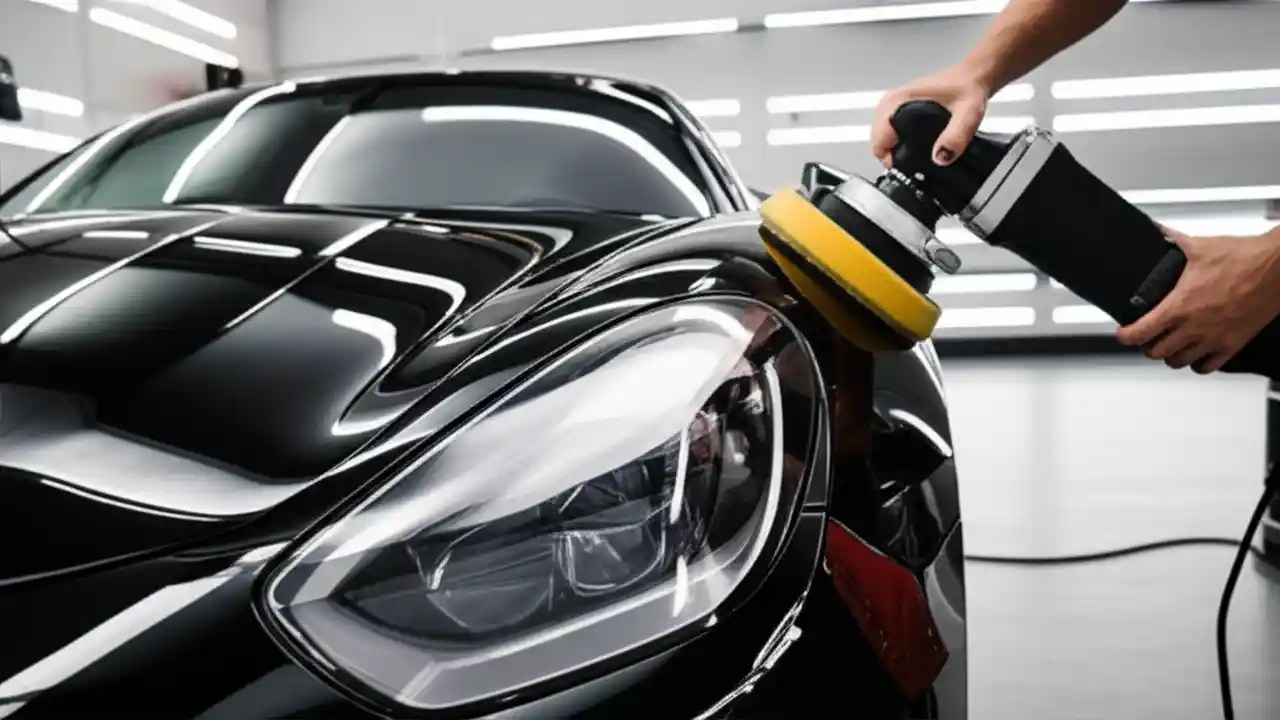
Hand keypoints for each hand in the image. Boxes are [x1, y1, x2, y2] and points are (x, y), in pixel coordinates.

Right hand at [870, 65, 992, 167]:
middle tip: (913, 161)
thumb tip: (940, 158)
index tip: (907, 166)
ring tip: (914, 152)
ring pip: (881, 136)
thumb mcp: (967, 115)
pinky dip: (897, 140)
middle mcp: (892, 101)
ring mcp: (894, 102)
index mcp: (899, 101)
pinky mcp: (900, 105)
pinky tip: (913, 143)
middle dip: (892, 156)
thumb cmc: (968, 87)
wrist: (972, 75)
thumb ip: (955, 137)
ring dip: (894, 148)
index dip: (891, 160)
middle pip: (877, 141)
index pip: (878, 142)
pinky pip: (888, 130)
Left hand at [1116, 225, 1279, 373]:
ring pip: (1179, 362)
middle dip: (1146, 345)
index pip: (1141, 332)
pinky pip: (1207, 367)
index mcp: (1180, 305)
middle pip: (1156, 352)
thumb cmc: (1243, 257)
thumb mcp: (1199, 246)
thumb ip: (1172, 240)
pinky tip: (1195, 353)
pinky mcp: (1234, 344)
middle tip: (1146, 336)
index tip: (1122, 333)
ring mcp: (1214, 338)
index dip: (1126, 336)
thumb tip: (1156, 231)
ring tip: (1168, 344)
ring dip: (1170, 355)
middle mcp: (1195, 326)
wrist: (1277, 267)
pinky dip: (1197, 364)